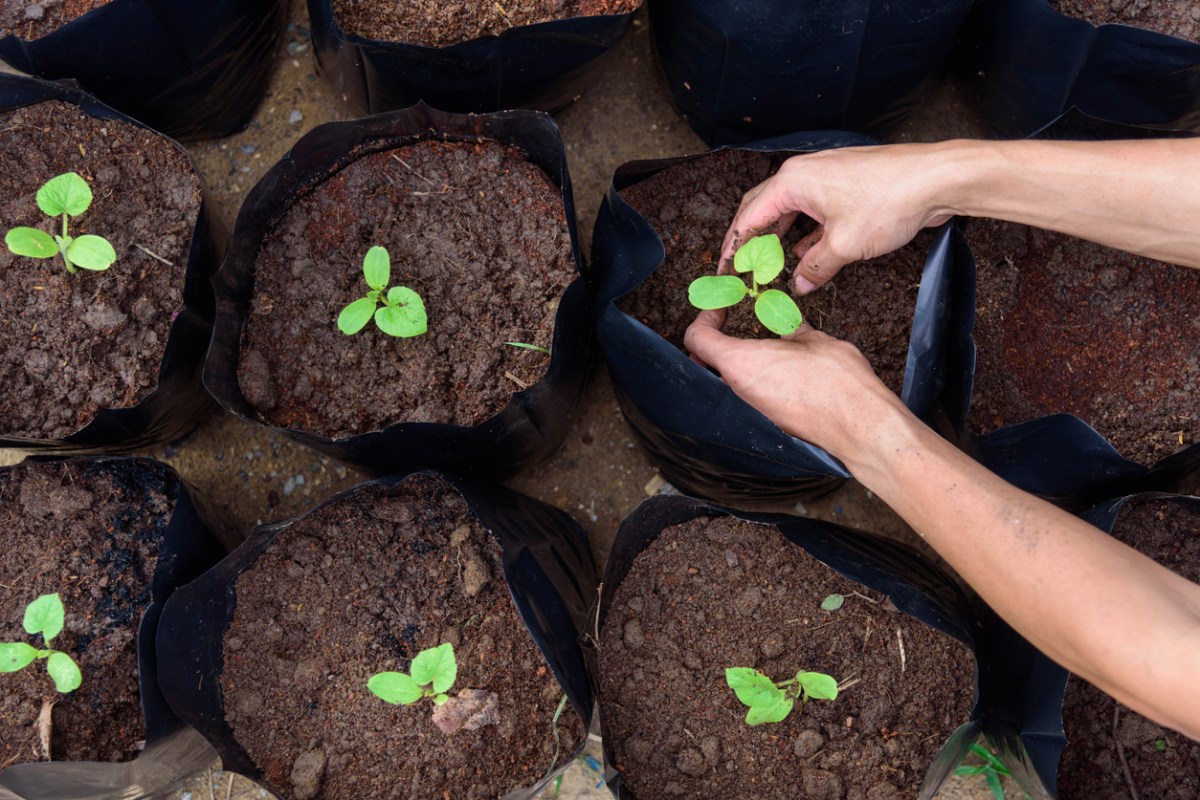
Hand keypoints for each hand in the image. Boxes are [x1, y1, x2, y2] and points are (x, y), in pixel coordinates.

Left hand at [684, 310, 906, 459]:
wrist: (859, 423)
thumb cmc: (837, 381)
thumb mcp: (812, 340)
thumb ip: (790, 328)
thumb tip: (786, 322)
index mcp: (741, 364)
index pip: (697, 338)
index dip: (704, 318)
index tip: (720, 310)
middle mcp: (738, 391)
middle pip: (705, 362)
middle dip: (713, 341)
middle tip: (730, 324)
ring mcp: (751, 410)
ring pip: (726, 381)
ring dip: (734, 361)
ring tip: (757, 343)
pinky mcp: (767, 422)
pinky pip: (748, 396)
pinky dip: (754, 379)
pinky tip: (776, 369)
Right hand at [719, 144, 953, 292]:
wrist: (936, 179)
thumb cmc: (889, 200)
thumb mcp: (845, 245)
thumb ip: (815, 268)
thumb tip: (799, 285)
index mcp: (792, 182)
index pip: (749, 217)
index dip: (734, 247)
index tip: (725, 268)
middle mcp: (803, 174)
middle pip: (763, 209)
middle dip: (752, 240)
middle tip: (741, 267)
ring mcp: (825, 176)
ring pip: (790, 210)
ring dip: (780, 238)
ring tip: (770, 265)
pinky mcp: (844, 184)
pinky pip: (813, 210)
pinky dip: (805, 232)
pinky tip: (805, 255)